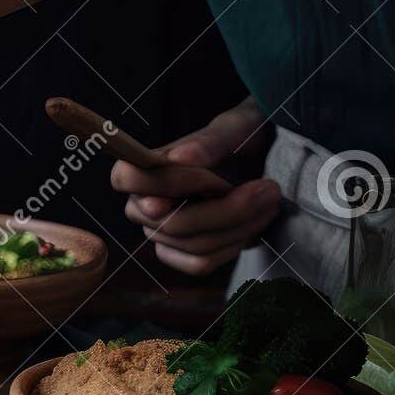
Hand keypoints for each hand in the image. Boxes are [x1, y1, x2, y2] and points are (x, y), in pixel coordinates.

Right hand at [112, 97, 279, 275]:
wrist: (264, 163)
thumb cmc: (241, 140)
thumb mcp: (235, 130)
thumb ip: (207, 143)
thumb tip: (179, 157)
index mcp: (144, 168)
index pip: (125, 178)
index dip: (163, 184)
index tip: (210, 177)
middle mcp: (142, 204)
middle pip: (170, 223)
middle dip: (227, 210)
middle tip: (268, 188)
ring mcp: (159, 233)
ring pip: (193, 245)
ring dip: (241, 225)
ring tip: (268, 200)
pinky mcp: (179, 255)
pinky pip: (200, 263)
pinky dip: (235, 244)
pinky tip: (252, 223)